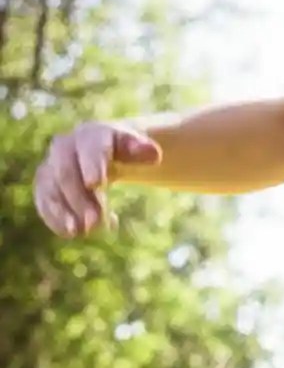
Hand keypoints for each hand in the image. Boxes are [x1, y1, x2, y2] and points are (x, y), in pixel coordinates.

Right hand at [34, 122, 160, 236]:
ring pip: (50, 187)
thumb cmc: (126, 149)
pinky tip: (70, 233)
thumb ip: (142, 150)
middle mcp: (66, 147)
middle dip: (78, 197)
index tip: (96, 184)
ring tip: (79, 232)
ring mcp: (53, 165)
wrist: (110, 149)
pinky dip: (54, 217)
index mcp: (91, 134)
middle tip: (94, 222)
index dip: (92, 163)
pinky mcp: (47, 184)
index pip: (89, 146)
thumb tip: (154, 155)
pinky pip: (44, 200)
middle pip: (66, 171)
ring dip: (63, 211)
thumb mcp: (138, 148)